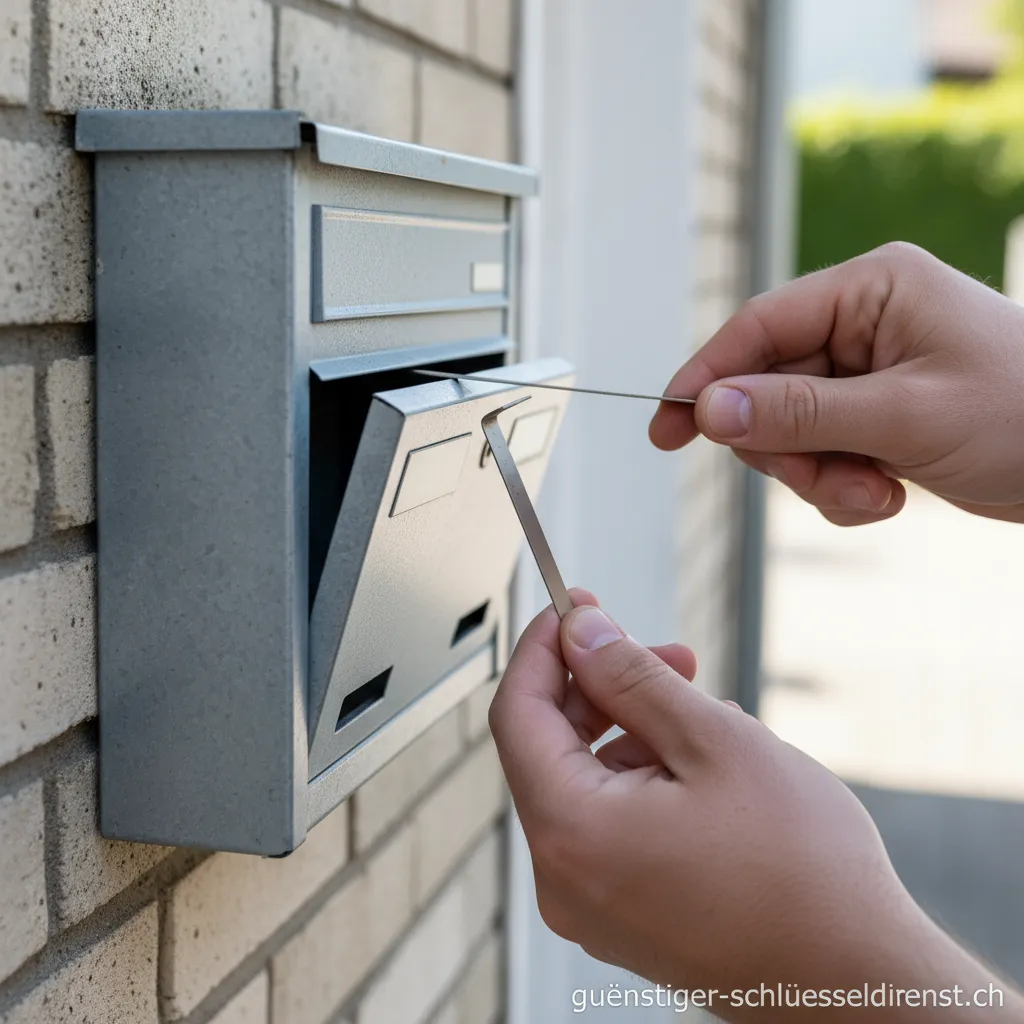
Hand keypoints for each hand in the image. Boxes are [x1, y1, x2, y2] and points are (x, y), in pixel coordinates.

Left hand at [490, 592, 1020, 1019]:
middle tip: (670, 655)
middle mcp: (563, 877)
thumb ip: (632, 679)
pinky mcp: (623, 916)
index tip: (575, 607)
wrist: (857, 983)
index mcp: (571, 832)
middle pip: (550, 747)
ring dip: (634, 732)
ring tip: (706, 715)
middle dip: (604, 687)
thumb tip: (579, 635)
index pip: (517, 713)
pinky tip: (703, 765)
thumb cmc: (802, 872)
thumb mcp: (714, 742)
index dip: (543, 648)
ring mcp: (591, 904)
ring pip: (586, 784)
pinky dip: (644, 779)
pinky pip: (610, 824)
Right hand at [649, 242, 1023, 525]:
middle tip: (828, 480)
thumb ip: (799, 413)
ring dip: (819, 475)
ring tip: (876, 492)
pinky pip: (821, 453)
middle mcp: (863, 322)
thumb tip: (709, 411)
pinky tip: (888, 493)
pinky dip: (842, 485)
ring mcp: (868, 371)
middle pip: (766, 386)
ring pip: (789, 429)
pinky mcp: (875, 414)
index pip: (758, 326)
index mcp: (872, 289)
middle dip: (788, 447)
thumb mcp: (904, 415)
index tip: (666, 426)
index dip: (706, 376)